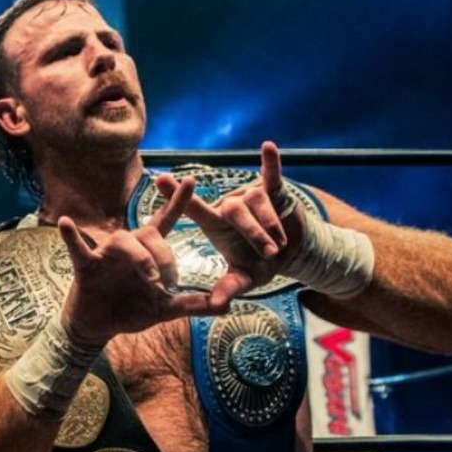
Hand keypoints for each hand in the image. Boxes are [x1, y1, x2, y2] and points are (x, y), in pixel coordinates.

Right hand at [57, 176, 223, 344]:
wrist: (98, 328)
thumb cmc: (130, 311)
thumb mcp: (164, 310)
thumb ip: (192, 305)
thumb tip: (225, 308)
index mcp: (147, 252)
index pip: (165, 221)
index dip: (178, 202)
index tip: (193, 180)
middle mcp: (128, 247)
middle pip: (150, 235)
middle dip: (164, 256)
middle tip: (168, 281)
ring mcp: (105, 255)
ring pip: (123, 241)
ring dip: (139, 257)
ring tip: (149, 276)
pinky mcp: (85, 266)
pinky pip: (77, 248)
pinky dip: (71, 236)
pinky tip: (65, 222)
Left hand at [160, 140, 301, 308]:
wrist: (292, 253)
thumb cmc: (260, 264)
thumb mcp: (244, 278)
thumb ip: (229, 288)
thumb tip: (216, 304)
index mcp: (216, 223)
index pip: (194, 209)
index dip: (177, 196)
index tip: (159, 178)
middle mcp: (230, 206)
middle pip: (234, 210)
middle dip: (255, 233)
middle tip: (270, 253)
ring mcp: (251, 196)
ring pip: (257, 201)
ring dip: (271, 225)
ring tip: (280, 245)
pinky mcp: (275, 191)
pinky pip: (272, 176)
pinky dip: (272, 163)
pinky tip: (269, 147)